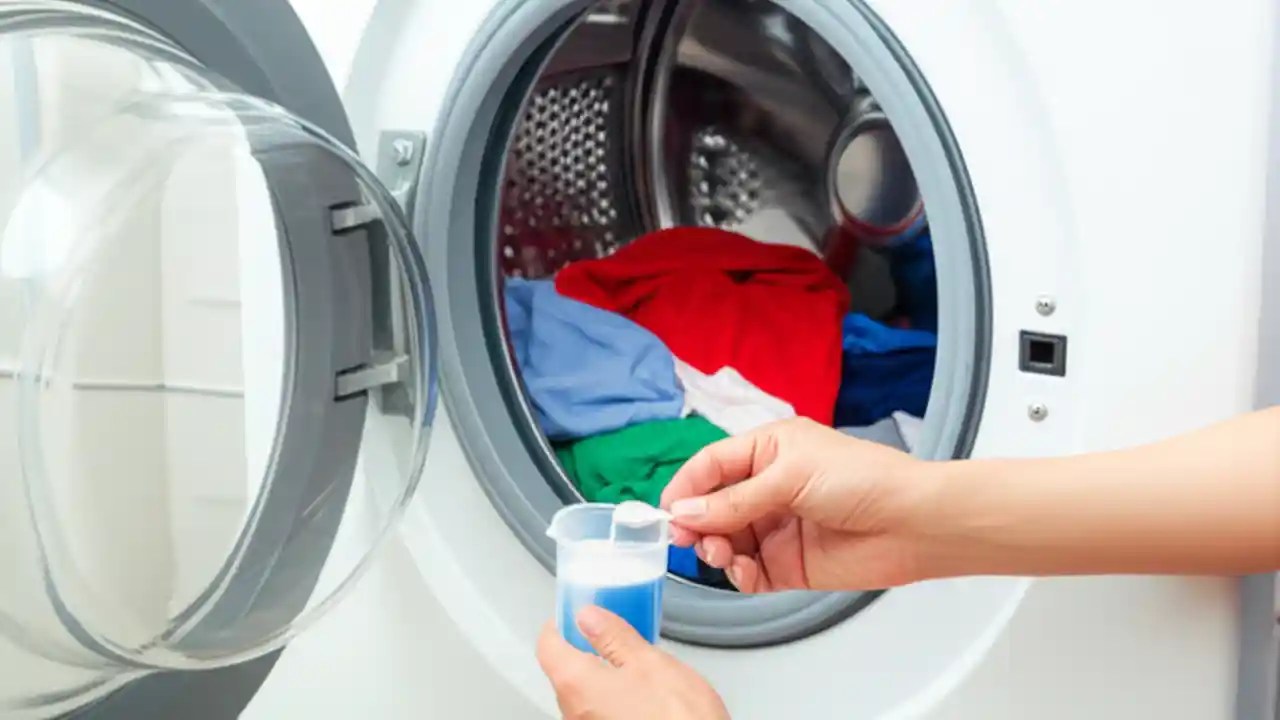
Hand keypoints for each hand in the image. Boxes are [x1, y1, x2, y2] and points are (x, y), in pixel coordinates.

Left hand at [536, 607, 728, 719]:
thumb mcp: (649, 663)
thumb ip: (613, 636)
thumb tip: (587, 617)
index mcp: (575, 684)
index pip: (547, 645)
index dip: (561, 623)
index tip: (579, 613)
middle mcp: (572, 714)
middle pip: (565, 672)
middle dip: (588, 651)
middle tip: (615, 637)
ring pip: (584, 696)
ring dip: (604, 679)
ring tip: (638, 670)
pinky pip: (600, 715)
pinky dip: (615, 701)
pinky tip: (644, 700)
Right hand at [660, 417, 931, 591]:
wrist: (914, 523)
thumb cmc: (864, 479)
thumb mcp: (791, 476)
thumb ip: (735, 499)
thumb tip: (684, 512)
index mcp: (767, 450)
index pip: (710, 466)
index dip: (686, 487)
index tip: (667, 512)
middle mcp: (768, 487)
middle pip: (711, 507)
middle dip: (696, 523)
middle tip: (688, 540)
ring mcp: (776, 527)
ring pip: (725, 541)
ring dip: (715, 549)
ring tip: (721, 554)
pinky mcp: (788, 564)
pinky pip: (748, 572)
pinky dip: (738, 575)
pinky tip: (743, 572)